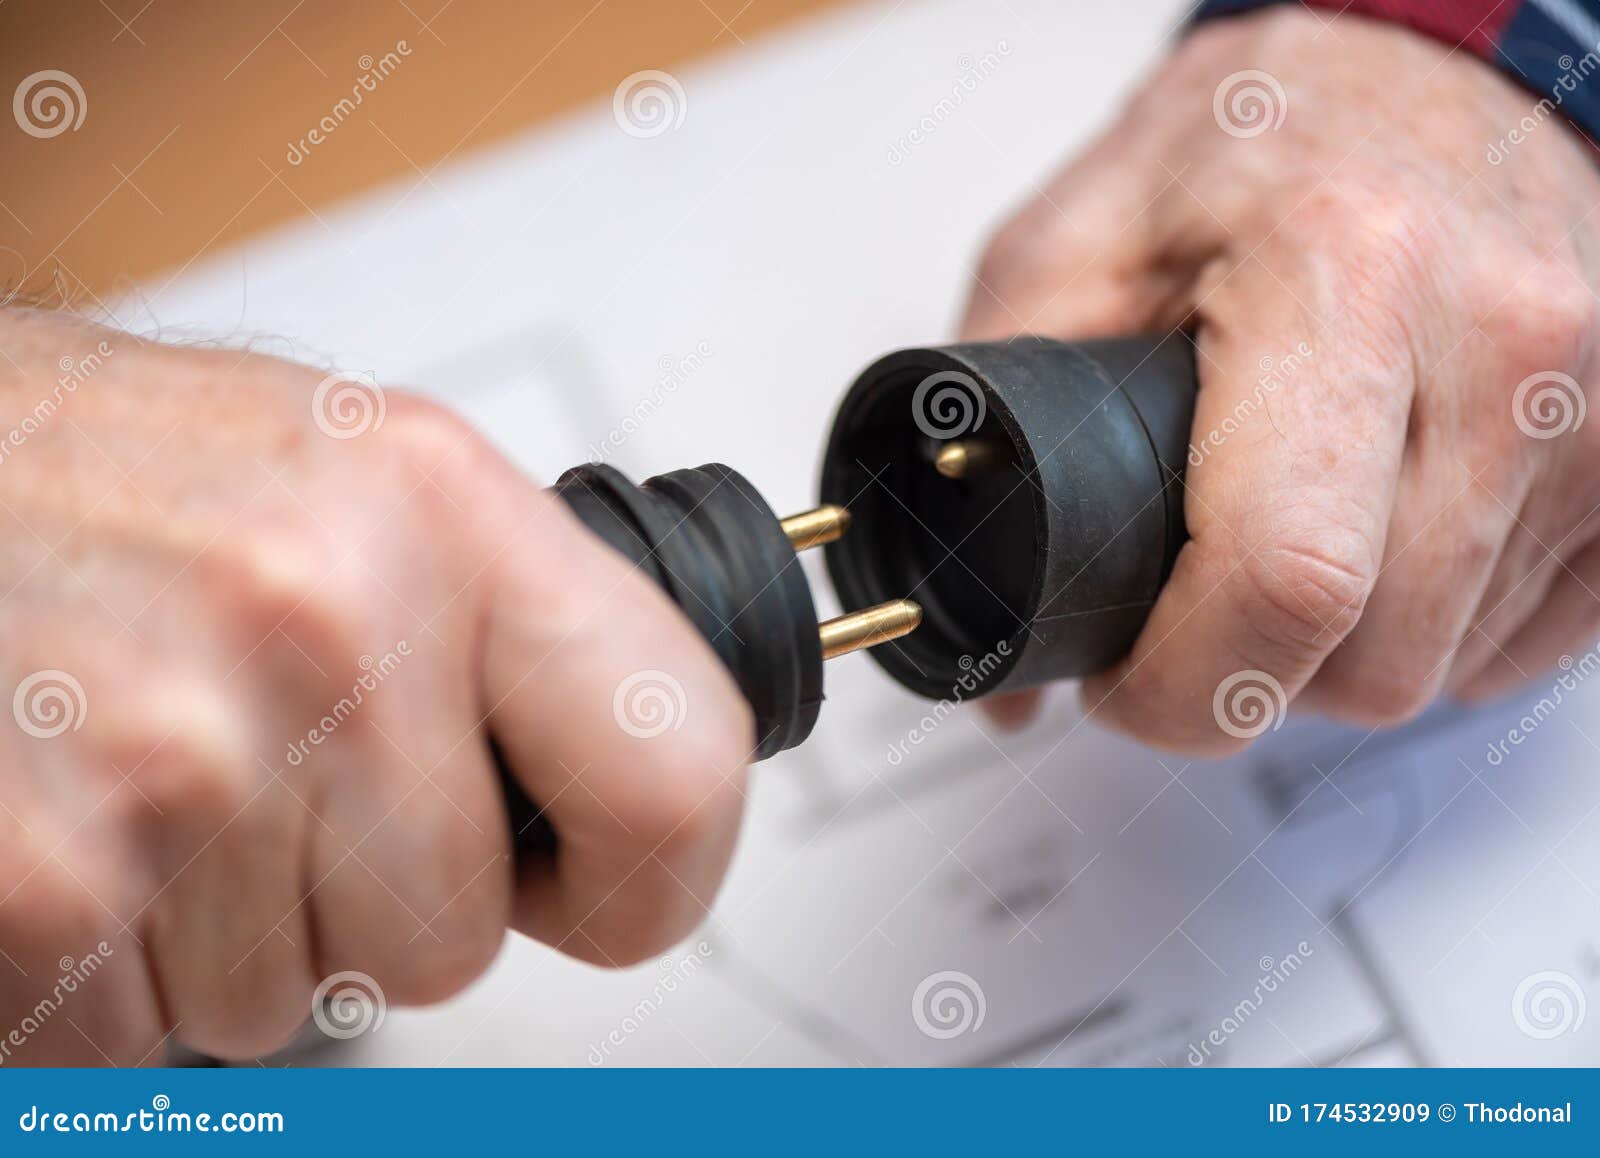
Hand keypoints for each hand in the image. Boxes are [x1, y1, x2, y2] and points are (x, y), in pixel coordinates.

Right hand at [0, 308, 751, 1063]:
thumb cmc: (80, 470)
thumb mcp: (334, 475)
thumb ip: (489, 621)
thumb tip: (613, 776)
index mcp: (433, 504)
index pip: (674, 768)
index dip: (652, 875)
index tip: (606, 886)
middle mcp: (325, 615)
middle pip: (457, 931)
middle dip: (367, 896)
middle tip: (256, 763)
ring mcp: (183, 757)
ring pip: (303, 997)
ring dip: (230, 926)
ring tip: (140, 761)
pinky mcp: (50, 883)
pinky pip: (150, 1039)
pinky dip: (111, 972)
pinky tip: (70, 817)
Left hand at [963, 8, 1599, 749]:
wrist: (1434, 73)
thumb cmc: (1266, 138)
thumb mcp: (1078, 242)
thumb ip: (998, 425)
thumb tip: (991, 650)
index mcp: (1343, 275)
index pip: (1284, 577)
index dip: (1181, 684)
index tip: (1124, 679)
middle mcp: (1501, 344)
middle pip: (1370, 657)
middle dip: (1247, 676)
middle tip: (1184, 608)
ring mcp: (1593, 408)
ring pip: (1447, 665)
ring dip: (1337, 655)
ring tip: (1275, 551)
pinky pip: (1529, 640)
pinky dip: (1434, 631)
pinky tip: (1373, 554)